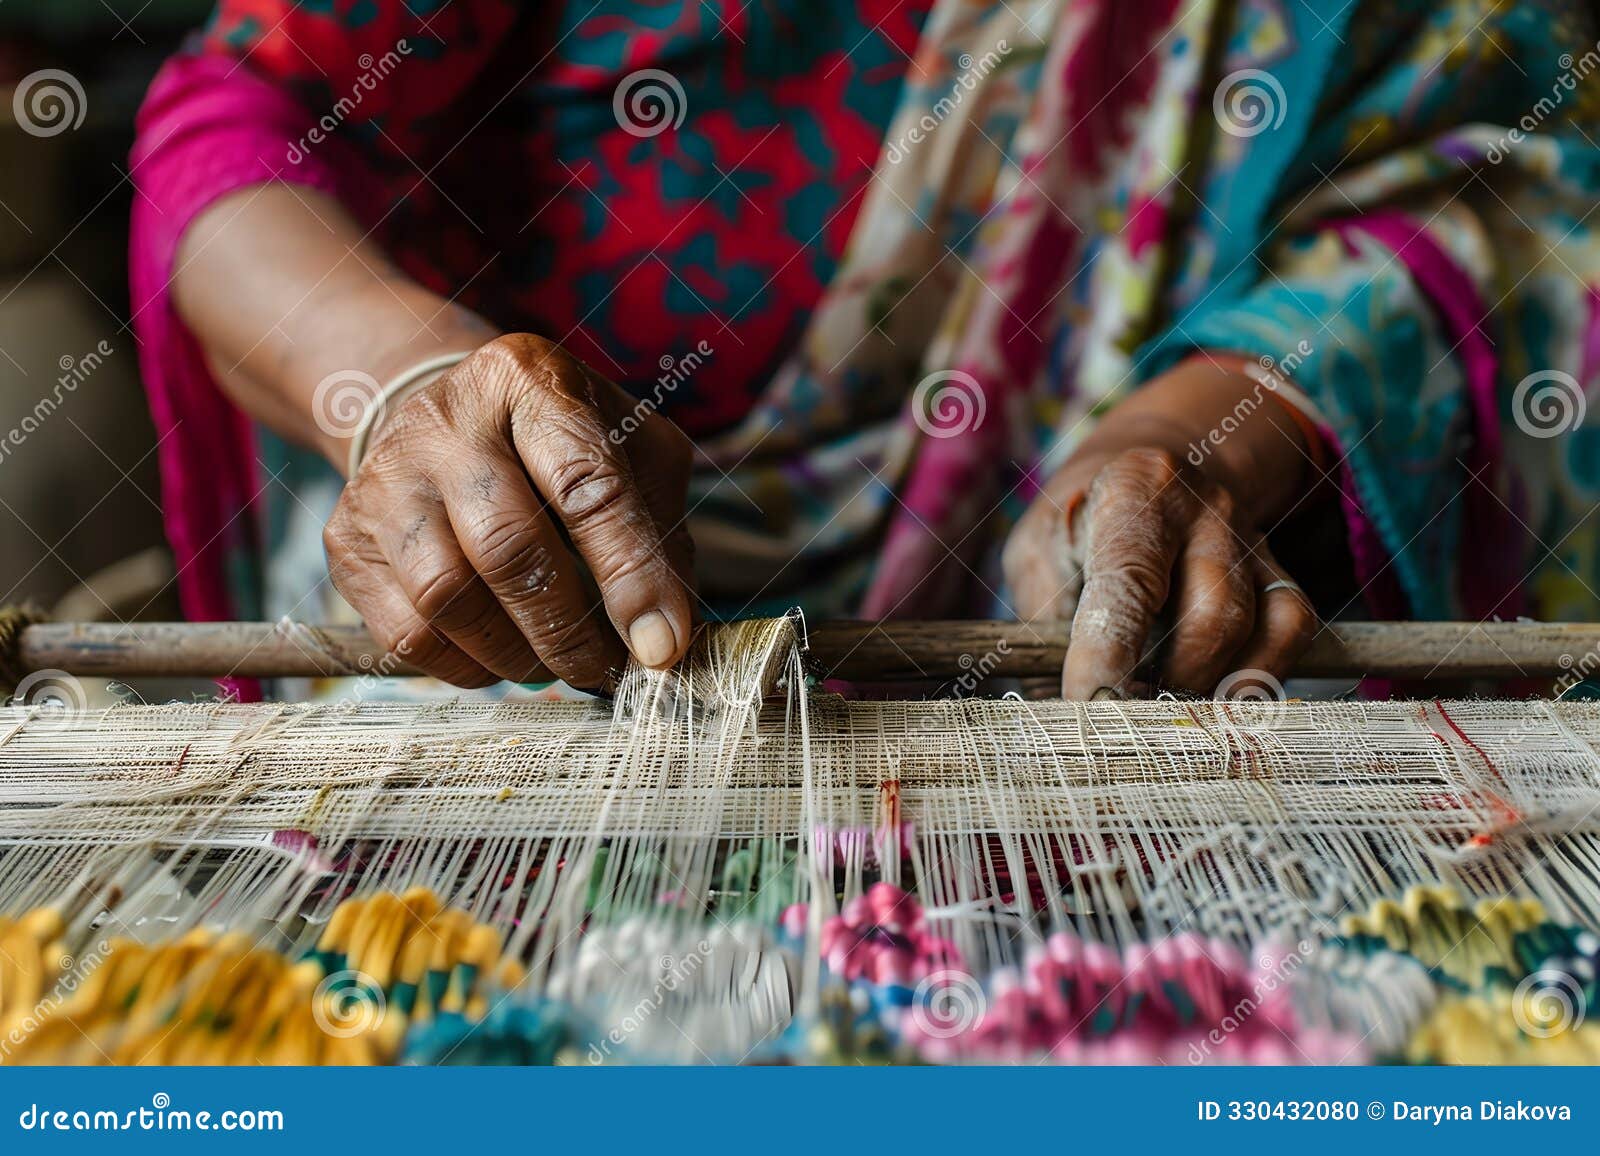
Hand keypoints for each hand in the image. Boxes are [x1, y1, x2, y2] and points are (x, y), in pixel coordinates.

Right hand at [324, 334, 695, 688]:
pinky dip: (466, 666)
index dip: (630, 575)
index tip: (662, 647)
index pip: (586, 486)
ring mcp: (384, 480)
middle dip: (569, 631)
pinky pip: (406, 633)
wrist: (442, 417)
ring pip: (448, 598)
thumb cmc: (558, 444)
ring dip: (517, 655)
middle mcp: (445, 422)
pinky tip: (501, 656)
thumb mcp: (627, 451)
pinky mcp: (346, 539)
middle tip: (608, 669)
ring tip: (558, 663)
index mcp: (529, 381)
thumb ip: (659, 532)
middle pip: (508, 549)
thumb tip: (670, 638)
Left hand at [1004, 446, 1316, 699]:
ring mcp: (1252, 541)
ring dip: (1212, 688)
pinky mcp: (1278, 572)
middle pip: (1215, 614)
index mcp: (1137, 490)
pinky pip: (1291, 634)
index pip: (1131, 581)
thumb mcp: (1037, 550)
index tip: (1088, 705)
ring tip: (1161, 710)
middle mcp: (1208, 510)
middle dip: (1169, 682)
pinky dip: (1254, 680)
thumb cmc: (1076, 525)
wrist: (1146, 477)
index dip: (1110, 653)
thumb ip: (1044, 617)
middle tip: (1126, 716)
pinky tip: (1209, 698)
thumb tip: (1055, 703)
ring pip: (1263, 628)